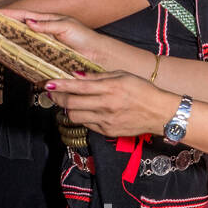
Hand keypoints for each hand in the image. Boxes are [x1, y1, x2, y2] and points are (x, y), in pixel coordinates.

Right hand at [5, 11, 104, 58]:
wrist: (96, 55)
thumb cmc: (84, 38)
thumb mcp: (66, 27)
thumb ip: (48, 25)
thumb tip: (28, 21)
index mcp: (47, 20)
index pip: (24, 14)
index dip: (10, 13)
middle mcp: (43, 31)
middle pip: (19, 26)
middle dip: (4, 24)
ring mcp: (43, 44)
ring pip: (21, 40)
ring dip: (8, 39)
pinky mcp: (45, 57)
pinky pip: (28, 53)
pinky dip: (18, 52)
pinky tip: (9, 54)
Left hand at [45, 72, 175, 138]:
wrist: (159, 113)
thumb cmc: (142, 91)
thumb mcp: (122, 76)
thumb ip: (98, 76)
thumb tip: (76, 76)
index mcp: (110, 88)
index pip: (78, 86)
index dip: (60, 85)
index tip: (47, 83)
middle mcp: (106, 105)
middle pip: (72, 103)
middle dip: (57, 97)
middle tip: (52, 92)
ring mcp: (106, 120)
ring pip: (75, 116)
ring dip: (67, 108)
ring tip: (67, 101)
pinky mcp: (107, 131)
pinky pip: (87, 124)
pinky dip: (82, 117)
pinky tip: (84, 110)